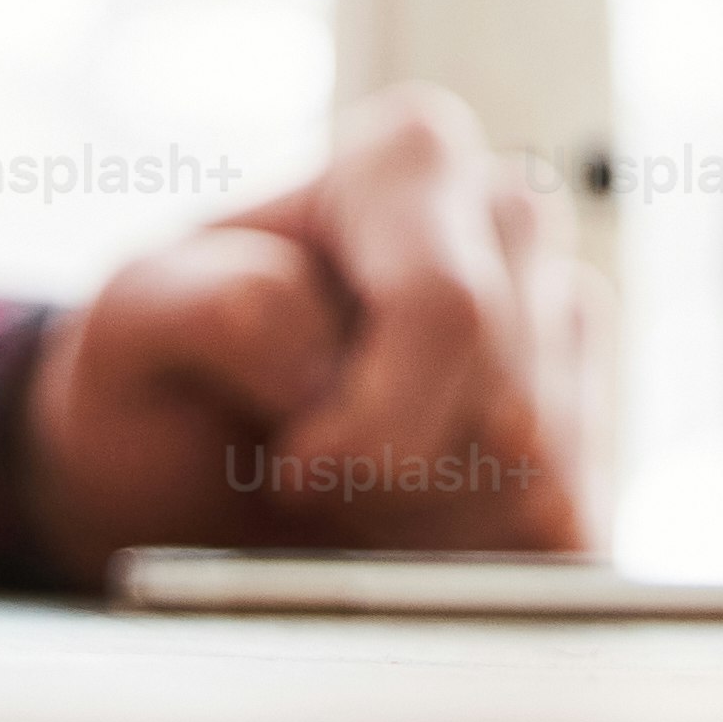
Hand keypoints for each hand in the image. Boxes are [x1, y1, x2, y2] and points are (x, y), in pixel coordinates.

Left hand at [10, 85, 597, 582]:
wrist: (180, 460)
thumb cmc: (164, 370)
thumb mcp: (134, 319)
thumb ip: (214, 304)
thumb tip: (322, 351)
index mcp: (410, 159)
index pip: (450, 309)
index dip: (368, 426)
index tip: (286, 464)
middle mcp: (507, 218)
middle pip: (505, 405)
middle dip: (390, 481)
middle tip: (304, 478)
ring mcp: (561, 319)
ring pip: (540, 472)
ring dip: (423, 524)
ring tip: (346, 491)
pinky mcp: (587, 425)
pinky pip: (570, 525)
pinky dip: (474, 562)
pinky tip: (403, 529)